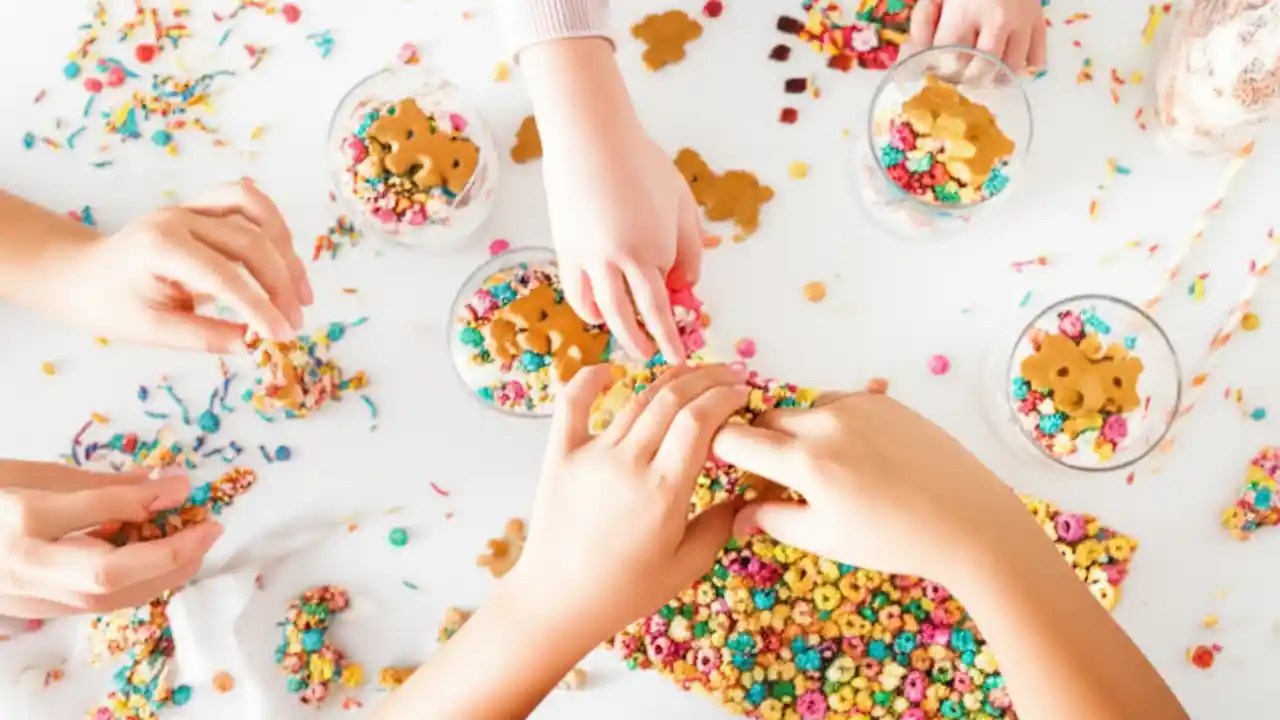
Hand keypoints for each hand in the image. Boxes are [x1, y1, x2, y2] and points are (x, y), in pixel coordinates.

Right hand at [0, 461, 222, 617]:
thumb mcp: (31, 473)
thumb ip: (97, 484)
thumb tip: (160, 484)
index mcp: (21, 516)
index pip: (99, 509)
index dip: (149, 497)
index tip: (186, 484)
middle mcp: (26, 564)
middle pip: (108, 574)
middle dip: (170, 554)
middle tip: (211, 528)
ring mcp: (27, 595)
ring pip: (107, 599)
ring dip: (162, 575)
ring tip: (196, 546)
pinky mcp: (34, 611)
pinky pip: (96, 605)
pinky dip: (138, 586)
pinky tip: (161, 563)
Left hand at [44, 179, 311, 352]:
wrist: (83, 275)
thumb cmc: (111, 305)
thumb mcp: (152, 331)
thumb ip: (205, 336)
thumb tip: (255, 346)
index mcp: (158, 247)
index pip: (225, 275)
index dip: (260, 307)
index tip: (283, 336)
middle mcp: (177, 218)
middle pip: (250, 241)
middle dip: (281, 285)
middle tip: (295, 324)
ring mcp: (191, 206)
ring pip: (256, 211)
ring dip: (286, 252)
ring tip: (300, 292)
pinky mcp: (203, 207)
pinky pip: (248, 202)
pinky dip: (274, 227)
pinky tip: (285, 260)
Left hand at [507, 363, 747, 641]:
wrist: (558, 600)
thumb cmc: (625, 591)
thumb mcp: (686, 565)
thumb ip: (720, 525)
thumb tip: (745, 494)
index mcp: (663, 490)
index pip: (700, 420)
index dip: (725, 396)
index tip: (743, 391)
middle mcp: (628, 464)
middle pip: (673, 400)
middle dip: (707, 379)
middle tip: (729, 375)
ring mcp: (591, 455)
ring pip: (636, 400)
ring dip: (669, 379)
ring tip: (692, 373)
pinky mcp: (560, 455)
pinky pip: (572, 405)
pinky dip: (589, 379)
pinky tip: (610, 369)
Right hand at [544, 128, 701, 363]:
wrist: (590, 139)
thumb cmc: (643, 165)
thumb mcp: (682, 204)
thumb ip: (689, 249)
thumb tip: (684, 285)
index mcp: (651, 251)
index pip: (662, 307)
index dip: (670, 334)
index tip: (679, 355)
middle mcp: (617, 262)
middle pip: (632, 318)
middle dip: (646, 343)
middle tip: (656, 357)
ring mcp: (587, 258)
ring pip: (601, 311)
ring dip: (618, 332)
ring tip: (629, 343)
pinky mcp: (564, 250)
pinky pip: (577, 293)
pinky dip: (589, 309)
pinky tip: (599, 314)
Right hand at [712, 392, 1026, 582]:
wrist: (969, 521)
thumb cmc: (893, 539)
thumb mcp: (824, 538)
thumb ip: (772, 518)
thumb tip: (738, 514)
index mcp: (804, 461)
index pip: (733, 438)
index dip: (721, 452)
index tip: (729, 468)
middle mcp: (825, 422)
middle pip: (766, 420)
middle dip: (761, 445)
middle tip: (777, 477)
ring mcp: (857, 405)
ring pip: (803, 409)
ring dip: (797, 432)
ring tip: (825, 470)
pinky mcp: (883, 399)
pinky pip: (839, 404)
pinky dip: (832, 424)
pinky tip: (857, 457)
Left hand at [906, 0, 1045, 73]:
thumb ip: (922, 26)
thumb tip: (909, 61)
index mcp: (966, 11)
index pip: (950, 57)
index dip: (939, 72)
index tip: (934, 78)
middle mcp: (998, 19)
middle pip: (982, 67)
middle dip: (966, 81)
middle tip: (957, 84)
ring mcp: (1023, 20)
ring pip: (1011, 67)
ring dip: (994, 79)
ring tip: (980, 81)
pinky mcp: (1040, 19)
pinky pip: (1036, 54)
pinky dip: (1025, 68)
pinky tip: (1008, 72)